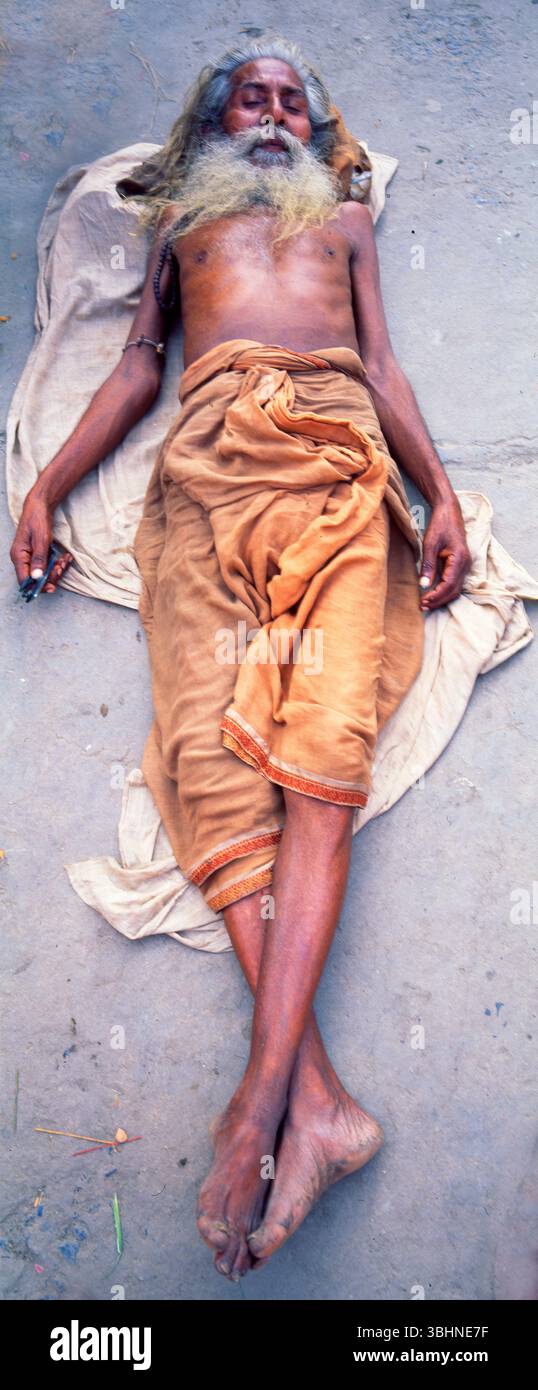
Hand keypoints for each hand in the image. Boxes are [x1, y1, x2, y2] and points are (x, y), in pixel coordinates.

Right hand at [10, 488, 72, 594]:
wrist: (39, 506)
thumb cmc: (37, 520)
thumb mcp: (40, 539)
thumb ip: (39, 559)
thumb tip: (36, 577)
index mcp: (19, 556)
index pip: (24, 581)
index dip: (38, 586)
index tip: (52, 586)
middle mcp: (22, 559)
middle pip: (36, 579)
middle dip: (51, 575)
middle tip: (62, 567)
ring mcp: (30, 557)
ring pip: (44, 573)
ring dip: (57, 569)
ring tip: (65, 559)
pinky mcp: (38, 555)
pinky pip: (48, 565)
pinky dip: (57, 563)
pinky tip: (65, 557)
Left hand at [419, 493, 471, 610]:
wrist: (449, 512)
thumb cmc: (440, 525)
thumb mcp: (430, 544)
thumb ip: (428, 566)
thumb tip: (424, 585)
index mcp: (460, 559)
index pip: (449, 585)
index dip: (436, 596)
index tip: (423, 601)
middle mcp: (466, 564)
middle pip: (454, 591)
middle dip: (438, 601)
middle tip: (422, 606)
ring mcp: (466, 565)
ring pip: (456, 589)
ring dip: (442, 598)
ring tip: (426, 603)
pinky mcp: (462, 565)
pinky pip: (455, 583)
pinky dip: (445, 591)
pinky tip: (433, 593)